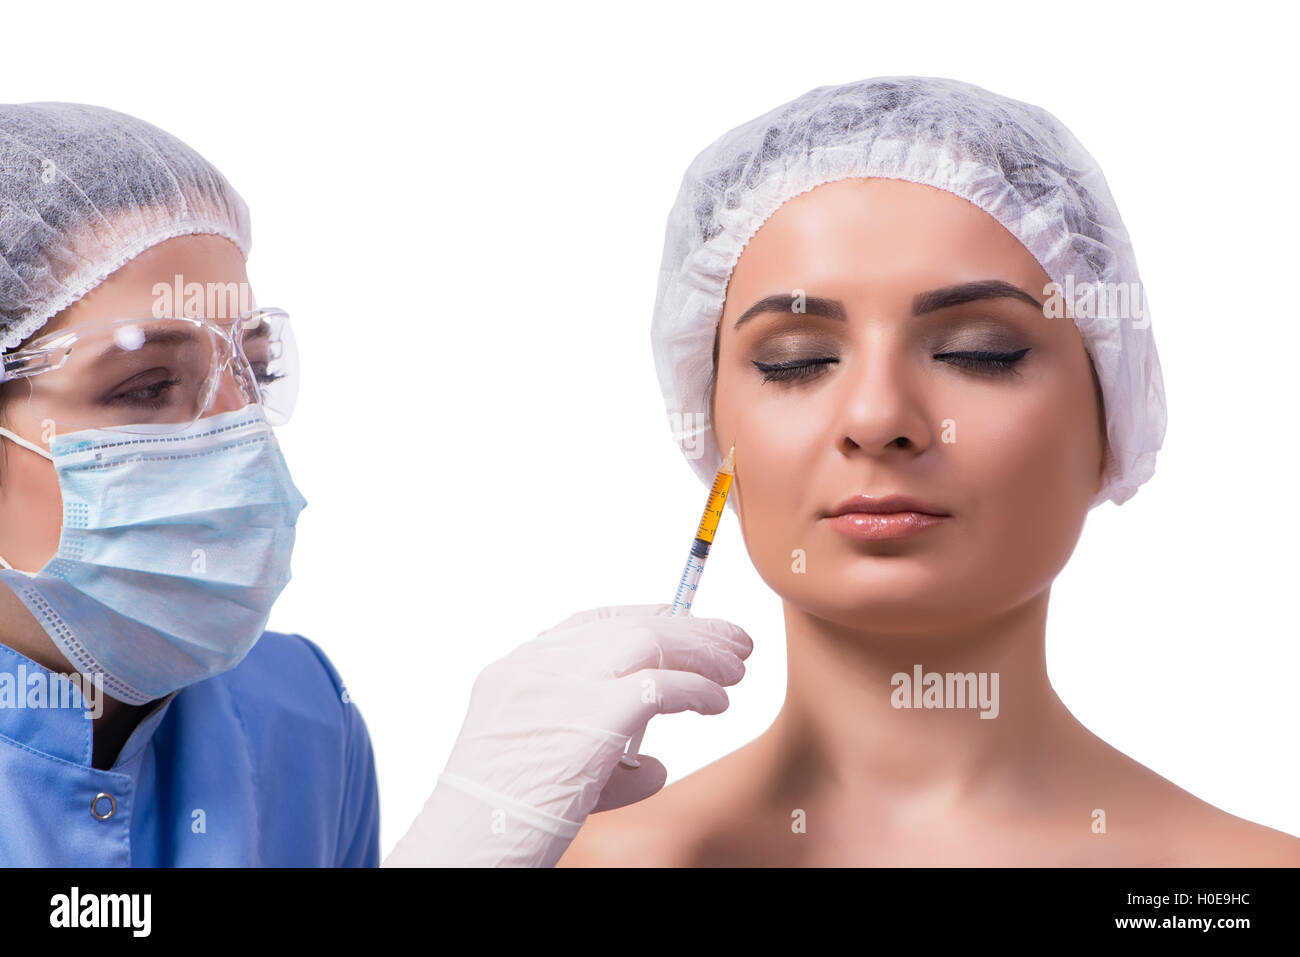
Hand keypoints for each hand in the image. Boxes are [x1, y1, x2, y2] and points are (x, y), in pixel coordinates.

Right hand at [382, 603, 751, 866]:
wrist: (467, 844)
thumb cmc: (500, 818)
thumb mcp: (536, 760)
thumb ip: (590, 744)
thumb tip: (654, 763)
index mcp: (518, 668)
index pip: (593, 622)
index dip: (647, 617)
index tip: (685, 622)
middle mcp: (538, 665)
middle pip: (631, 627)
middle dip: (691, 630)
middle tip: (735, 642)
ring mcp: (563, 685)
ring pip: (651, 643)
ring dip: (703, 654)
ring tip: (737, 670)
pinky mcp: (593, 716)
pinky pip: (662, 688)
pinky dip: (698, 691)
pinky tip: (717, 704)